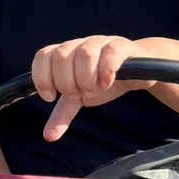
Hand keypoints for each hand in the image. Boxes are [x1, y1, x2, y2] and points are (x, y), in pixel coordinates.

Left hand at [32, 35, 154, 141]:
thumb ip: (63, 114)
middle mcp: (79, 44)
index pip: (43, 56)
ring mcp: (100, 42)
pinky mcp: (122, 46)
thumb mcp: (80, 98)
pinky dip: (106, 70)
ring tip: (93, 90)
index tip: (50, 97)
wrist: (136, 73)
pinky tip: (107, 83)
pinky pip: (111, 52)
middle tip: (78, 95)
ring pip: (85, 53)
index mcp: (65, 54)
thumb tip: (48, 136)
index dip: (42, 77)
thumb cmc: (101, 82)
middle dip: (66, 82)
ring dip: (85, 78)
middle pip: (61, 55)